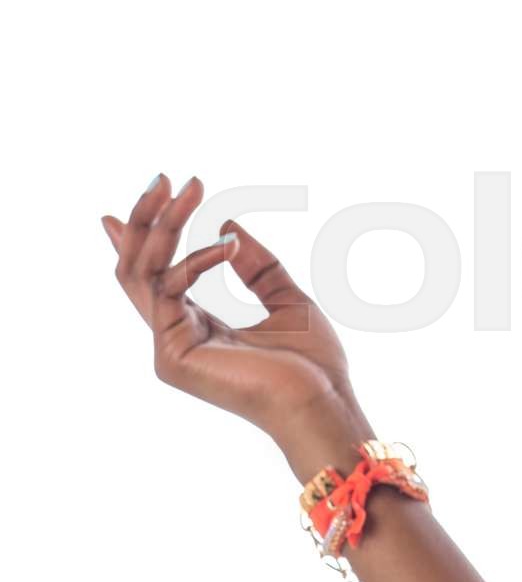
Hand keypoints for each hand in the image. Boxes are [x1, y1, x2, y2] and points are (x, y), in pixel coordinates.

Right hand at [102, 174, 368, 460]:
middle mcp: (173, 336)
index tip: (142, 197)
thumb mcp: (287, 298)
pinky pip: (168, 290)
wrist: (324, 403)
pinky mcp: (172, 355)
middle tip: (166, 178)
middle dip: (148, 218)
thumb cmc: (313, 363)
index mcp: (196, 327)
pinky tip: (229, 246)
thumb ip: (256, 265)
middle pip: (137, 269)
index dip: (139, 237)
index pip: (155, 276)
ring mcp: (168, 348)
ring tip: (189, 188)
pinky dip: (197, 260)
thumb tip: (227, 223)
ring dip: (162, 224)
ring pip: (141, 273)